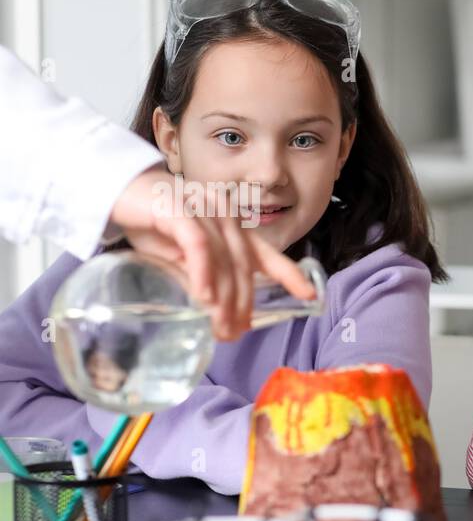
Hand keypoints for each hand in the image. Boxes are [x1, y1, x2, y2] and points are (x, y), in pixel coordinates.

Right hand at [108, 165, 315, 340]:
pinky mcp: (180, 210)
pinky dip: (204, 273)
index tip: (310, 296)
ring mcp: (206, 211)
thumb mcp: (178, 256)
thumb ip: (199, 276)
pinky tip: (204, 297)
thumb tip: (215, 310)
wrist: (114, 186)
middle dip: (243, 304)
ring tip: (220, 327)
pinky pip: (199, 246)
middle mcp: (226, 217)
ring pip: (225, 260)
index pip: (267, 254)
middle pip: (244, 267)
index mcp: (232, 228)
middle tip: (234, 334)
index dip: (290, 275)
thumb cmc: (150, 222)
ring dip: (224, 298)